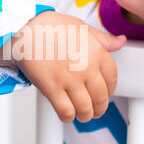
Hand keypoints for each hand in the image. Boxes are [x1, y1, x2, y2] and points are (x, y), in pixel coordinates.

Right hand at [0, 11, 125, 122]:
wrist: (24, 28)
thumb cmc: (49, 26)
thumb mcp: (82, 27)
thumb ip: (102, 39)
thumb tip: (120, 42)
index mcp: (96, 51)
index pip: (112, 78)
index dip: (110, 90)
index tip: (105, 93)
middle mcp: (86, 67)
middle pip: (101, 97)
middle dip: (99, 108)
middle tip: (95, 110)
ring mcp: (70, 79)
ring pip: (85, 108)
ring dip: (85, 116)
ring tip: (82, 115)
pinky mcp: (52, 88)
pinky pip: (66, 111)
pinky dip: (68, 117)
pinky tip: (66, 114)